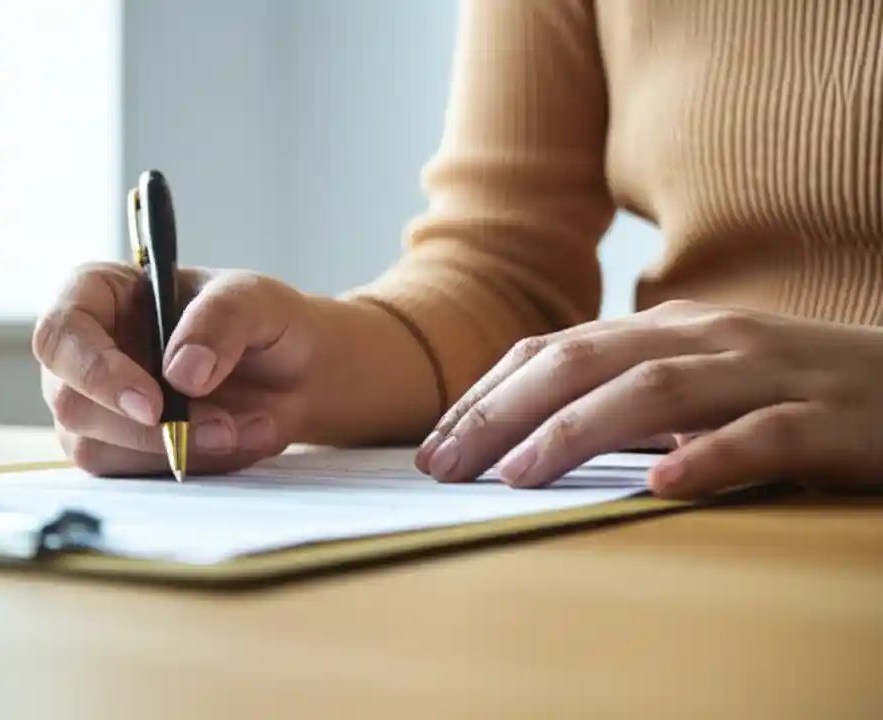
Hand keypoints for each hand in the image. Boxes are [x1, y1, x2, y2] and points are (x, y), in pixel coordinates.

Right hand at [33, 263, 316, 475]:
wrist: (293, 373)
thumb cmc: (262, 321)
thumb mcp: (254, 299)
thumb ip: (220, 320)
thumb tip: (180, 372)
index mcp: (100, 294)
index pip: (61, 332)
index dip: (94, 371)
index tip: (153, 404)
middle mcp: (85, 352)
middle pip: (71, 403)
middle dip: (148, 429)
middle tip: (223, 428)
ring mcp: (95, 406)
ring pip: (98, 450)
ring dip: (175, 451)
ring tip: (244, 430)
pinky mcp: (118, 451)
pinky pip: (133, 476)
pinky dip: (190, 467)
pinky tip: (234, 444)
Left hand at [414, 300, 882, 497]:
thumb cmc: (787, 391)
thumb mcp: (694, 382)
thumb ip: (621, 397)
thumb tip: (523, 435)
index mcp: (665, 328)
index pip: (553, 351)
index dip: (486, 395)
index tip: (432, 445)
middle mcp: (705, 337)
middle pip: (583, 362)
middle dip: (502, 412)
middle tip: (444, 466)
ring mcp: (766, 372)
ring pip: (655, 390)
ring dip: (576, 431)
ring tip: (516, 474)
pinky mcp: (827, 419)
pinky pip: (760, 435)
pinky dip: (707, 457)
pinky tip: (658, 486)